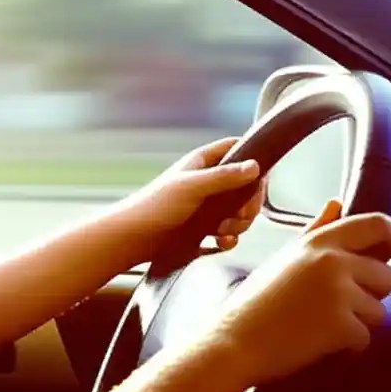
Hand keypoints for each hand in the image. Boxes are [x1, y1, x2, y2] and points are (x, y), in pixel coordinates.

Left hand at [116, 137, 264, 260]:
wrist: (133, 239)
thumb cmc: (155, 206)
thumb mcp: (193, 186)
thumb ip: (224, 176)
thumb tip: (255, 167)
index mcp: (203, 162)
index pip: (236, 149)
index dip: (252, 159)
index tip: (257, 179)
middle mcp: (207, 182)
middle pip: (245, 185)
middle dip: (248, 202)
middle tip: (241, 215)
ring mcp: (206, 206)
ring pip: (239, 211)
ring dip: (239, 223)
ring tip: (223, 231)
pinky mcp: (204, 229)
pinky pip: (229, 232)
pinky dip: (230, 238)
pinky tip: (221, 242)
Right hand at [207, 199, 390, 385]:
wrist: (234, 342)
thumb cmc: (255, 303)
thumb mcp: (284, 257)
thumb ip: (315, 230)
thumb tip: (336, 204)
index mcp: (319, 242)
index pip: (376, 225)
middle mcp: (333, 262)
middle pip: (385, 275)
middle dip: (370, 294)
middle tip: (337, 305)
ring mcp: (340, 294)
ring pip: (378, 309)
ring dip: (358, 322)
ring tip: (322, 324)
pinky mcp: (342, 326)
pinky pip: (365, 337)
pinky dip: (348, 346)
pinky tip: (320, 343)